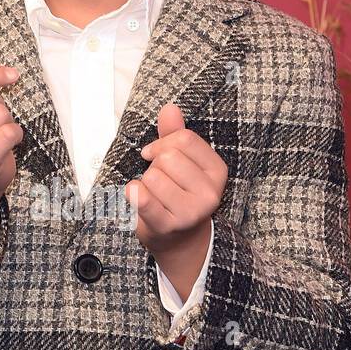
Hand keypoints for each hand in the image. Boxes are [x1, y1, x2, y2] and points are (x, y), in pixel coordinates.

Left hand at [124, 102, 226, 261]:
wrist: (178, 240)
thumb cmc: (177, 195)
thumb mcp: (182, 163)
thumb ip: (175, 135)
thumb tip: (169, 108)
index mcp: (217, 171)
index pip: (184, 139)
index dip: (162, 143)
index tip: (154, 155)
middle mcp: (210, 193)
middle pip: (167, 157)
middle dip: (154, 166)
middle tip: (159, 182)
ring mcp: (190, 212)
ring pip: (152, 177)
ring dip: (144, 183)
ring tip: (154, 196)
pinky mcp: (168, 226)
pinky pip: (143, 198)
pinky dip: (133, 193)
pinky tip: (135, 195)